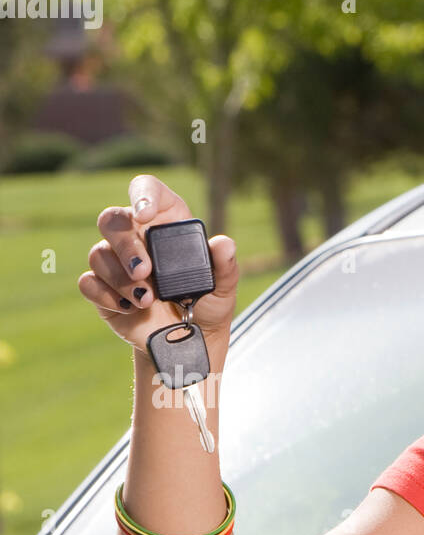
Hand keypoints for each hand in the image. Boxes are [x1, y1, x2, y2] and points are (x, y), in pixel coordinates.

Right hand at [79, 174, 238, 368]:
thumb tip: (224, 244)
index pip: (148, 191)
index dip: (142, 194)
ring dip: (121, 278)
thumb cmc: (208, 307)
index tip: (144, 214)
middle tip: (144, 271)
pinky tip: (128, 308)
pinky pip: (88, 282)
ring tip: (147, 301)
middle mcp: (138, 238)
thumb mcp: (223, 289)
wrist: (190, 343)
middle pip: (112, 220)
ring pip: (98, 253)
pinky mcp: (103, 288)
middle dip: (124, 244)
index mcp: (167, 226)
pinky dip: (105, 295)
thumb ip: (224, 267)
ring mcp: (117, 263)